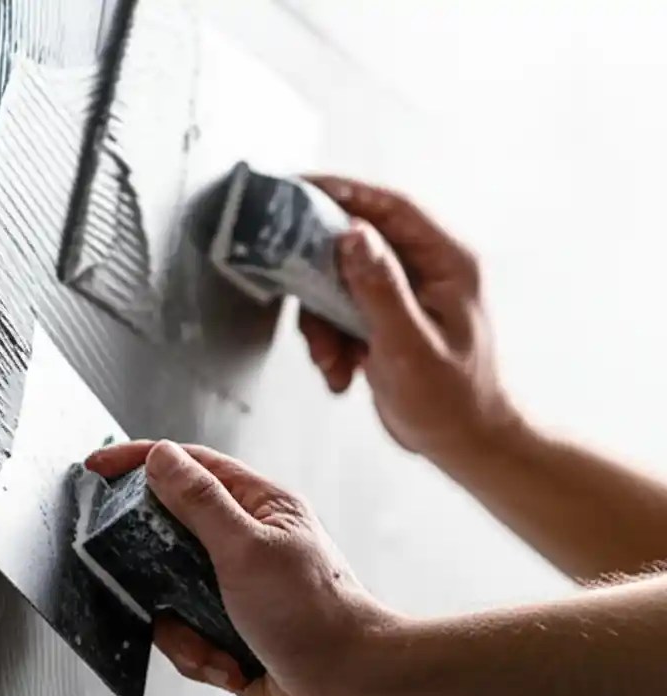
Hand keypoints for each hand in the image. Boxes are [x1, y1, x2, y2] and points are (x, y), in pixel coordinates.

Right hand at [86, 440, 402, 695]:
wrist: (350, 691)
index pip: (189, 465)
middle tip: (148, 579)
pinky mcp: (225, 627)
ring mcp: (233, 586)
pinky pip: (181, 632)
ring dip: (180, 625)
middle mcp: (244, 541)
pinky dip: (197, 654)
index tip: (99, 465)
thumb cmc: (318, 616)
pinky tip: (227, 664)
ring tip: (210, 641)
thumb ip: (199, 501)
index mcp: (257, 505)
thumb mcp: (247, 549)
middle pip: (167, 531)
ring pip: (167, 590)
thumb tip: (160, 456)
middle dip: (154, 566)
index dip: (140, 461)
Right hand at [301, 175, 520, 463]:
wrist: (463, 444)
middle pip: (356, 244)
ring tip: (330, 361)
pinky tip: (340, 372)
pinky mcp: (383, 318)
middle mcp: (426, 269)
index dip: (345, 192)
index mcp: (447, 262)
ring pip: (339, 282)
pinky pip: (339, 311)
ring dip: (322, 322)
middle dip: (321, 277)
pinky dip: (329, 342)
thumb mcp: (410, 346)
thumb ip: (380, 288)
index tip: (300, 188)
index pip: (391, 208)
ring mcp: (403, 294)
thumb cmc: (452, 401)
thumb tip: (351, 235)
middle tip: (295, 293)